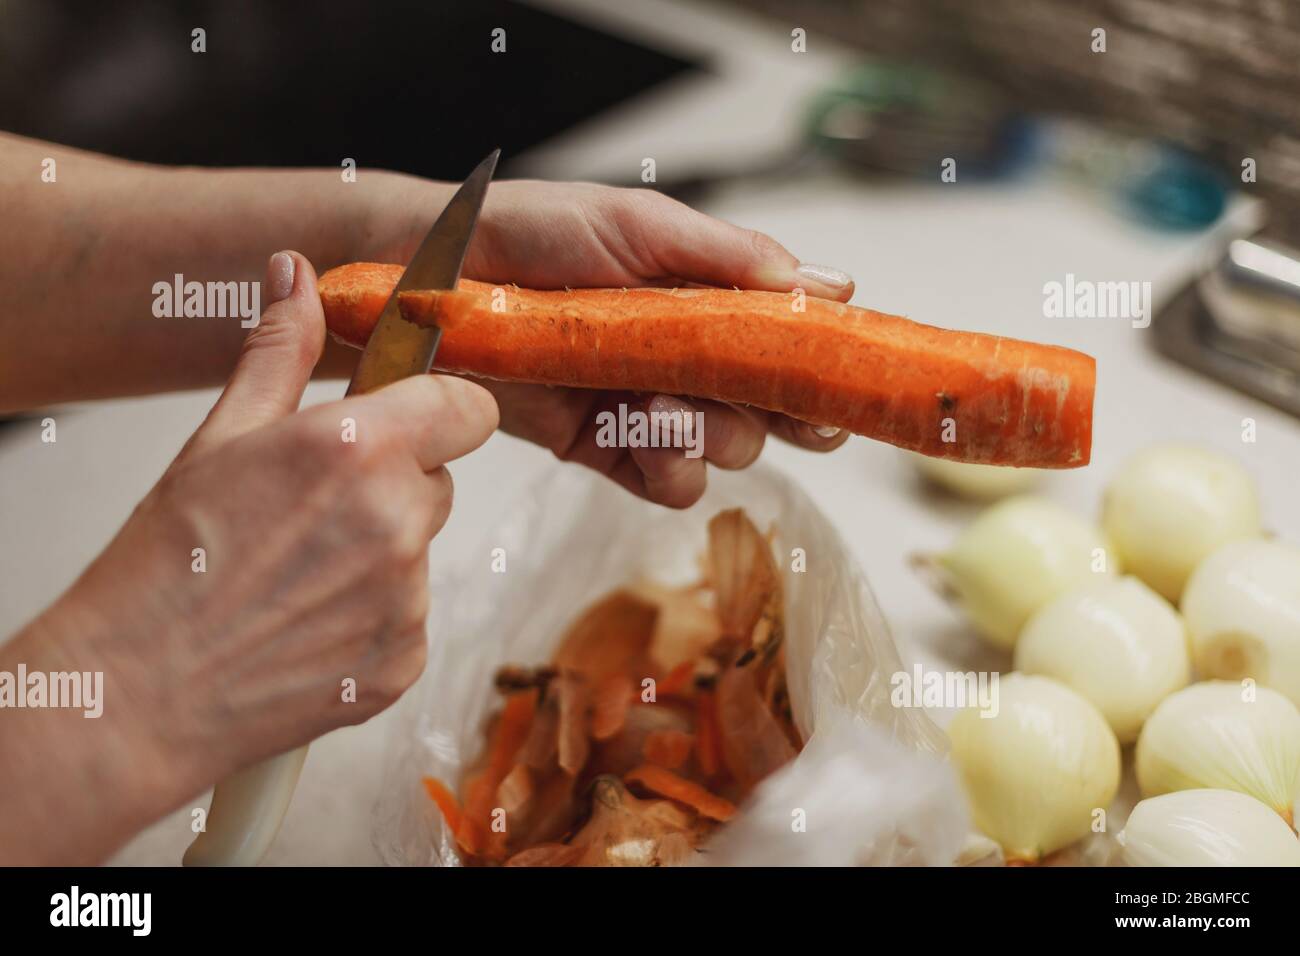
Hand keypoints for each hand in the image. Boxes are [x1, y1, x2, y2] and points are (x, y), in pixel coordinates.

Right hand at [0, 251, 496, 862]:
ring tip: (298, 572)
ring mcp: (406, 597)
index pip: (469, 407)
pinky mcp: (404, 658)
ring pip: (421, 546)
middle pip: (439, 478)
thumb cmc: (167, 564)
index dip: (445, 407)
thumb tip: (297, 275)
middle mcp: (396, 520)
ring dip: (381, 549)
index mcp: (358, 449)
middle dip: (395, 481)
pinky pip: (411, 613)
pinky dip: (373, 614)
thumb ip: (278, 351)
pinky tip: (307, 620)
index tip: (417, 416)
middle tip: (313, 508)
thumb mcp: (219, 438)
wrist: (140, 692)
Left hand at [366, 179, 854, 507]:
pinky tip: (635, 432)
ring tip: (657, 406)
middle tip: (748, 405)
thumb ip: (730, 259)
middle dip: (774, 417)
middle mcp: (692, 363)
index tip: (838, 393)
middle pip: (774, 416)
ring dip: (708, 438)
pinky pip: (665, 484)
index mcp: (713, 306)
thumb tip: (835, 285)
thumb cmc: (536, 233)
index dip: (824, 377)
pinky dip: (665, 470)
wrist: (439, 278)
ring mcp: (650, 410)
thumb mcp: (640, 228)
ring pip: (725, 455)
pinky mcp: (604, 449)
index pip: (793, 351)